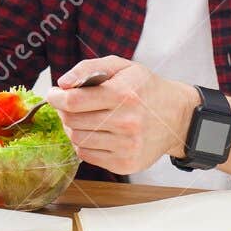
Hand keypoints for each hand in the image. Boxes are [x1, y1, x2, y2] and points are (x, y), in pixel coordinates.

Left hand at [47, 56, 199, 175]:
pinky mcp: (125, 164)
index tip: (53, 94)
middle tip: (69, 105)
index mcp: (124, 95)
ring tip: (84, 118)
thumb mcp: (121, 66)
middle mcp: (126, 122)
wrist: (177, 117)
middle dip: (64, 112)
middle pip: (72, 122)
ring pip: (77, 140)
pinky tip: (96, 132)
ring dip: (73, 128)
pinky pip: (87, 155)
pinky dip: (85, 143)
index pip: (74, 101)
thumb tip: (63, 83)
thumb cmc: (144, 88)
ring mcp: (127, 146)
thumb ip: (89, 68)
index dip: (56, 97)